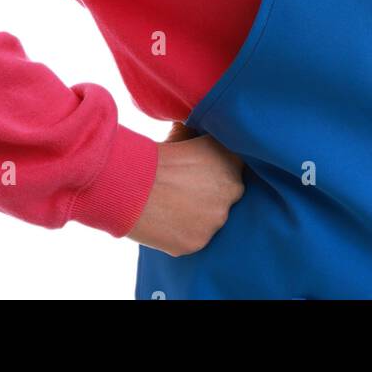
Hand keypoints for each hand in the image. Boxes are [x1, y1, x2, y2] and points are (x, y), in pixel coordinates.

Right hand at [127, 121, 246, 255]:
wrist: (135, 183)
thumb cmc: (159, 156)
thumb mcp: (185, 133)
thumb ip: (201, 136)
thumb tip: (200, 128)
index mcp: (232, 161)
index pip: (235, 166)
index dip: (219, 168)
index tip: (203, 170)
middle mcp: (232, 190)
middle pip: (227, 196)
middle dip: (211, 194)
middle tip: (187, 189)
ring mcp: (217, 219)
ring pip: (211, 220)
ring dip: (197, 215)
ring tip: (173, 205)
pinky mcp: (200, 242)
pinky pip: (194, 238)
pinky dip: (182, 232)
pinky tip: (166, 220)